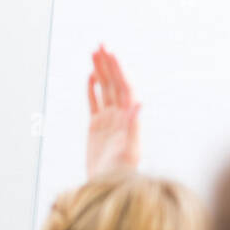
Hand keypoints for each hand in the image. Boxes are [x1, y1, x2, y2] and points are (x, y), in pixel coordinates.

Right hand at [87, 43, 140, 177]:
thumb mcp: (130, 149)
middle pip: (114, 83)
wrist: (109, 184)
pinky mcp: (96, 126)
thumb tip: (138, 102)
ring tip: (94, 52)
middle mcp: (119, 114)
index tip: (111, 53)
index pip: (124, 86)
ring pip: (104, 89)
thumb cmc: (122, 170)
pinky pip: (94, 102)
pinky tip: (91, 76)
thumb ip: (133, 125)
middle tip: (101, 44)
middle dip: (108, 63)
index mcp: (128, 116)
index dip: (118, 69)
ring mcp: (108, 119)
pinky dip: (92, 88)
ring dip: (101, 71)